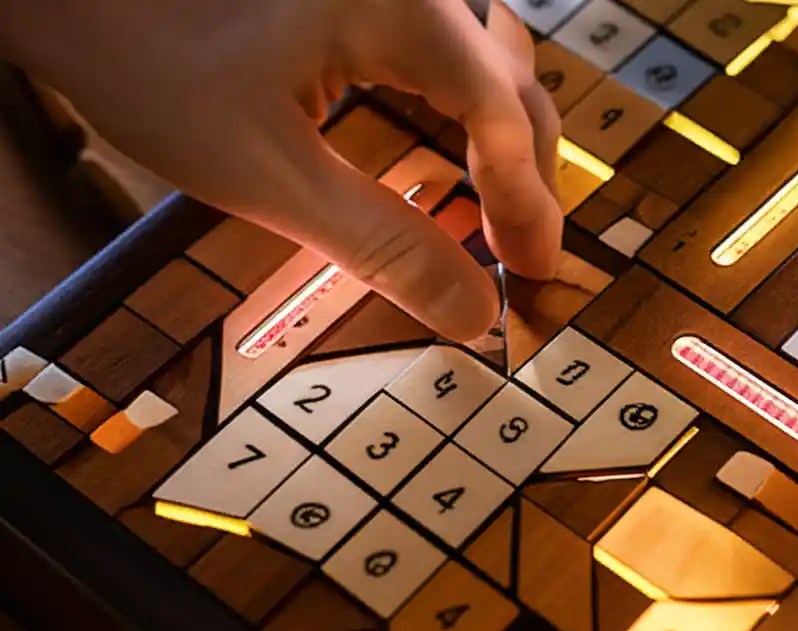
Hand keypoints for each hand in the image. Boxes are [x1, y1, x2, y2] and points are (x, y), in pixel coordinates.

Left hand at [0, 0, 562, 340]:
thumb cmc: (143, 55)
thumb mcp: (262, 170)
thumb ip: (378, 243)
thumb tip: (470, 312)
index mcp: (399, 6)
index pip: (500, 110)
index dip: (526, 201)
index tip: (532, 275)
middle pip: (508, 79)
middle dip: (525, 172)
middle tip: (522, 257)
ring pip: (483, 59)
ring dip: (501, 137)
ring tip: (501, 210)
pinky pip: (442, 47)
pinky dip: (460, 108)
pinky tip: (453, 150)